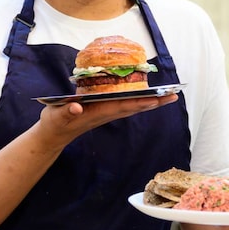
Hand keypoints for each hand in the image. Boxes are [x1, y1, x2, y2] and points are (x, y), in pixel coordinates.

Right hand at [37, 93, 178, 143]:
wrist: (54, 134)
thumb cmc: (54, 123)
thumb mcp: (56, 116)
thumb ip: (66, 111)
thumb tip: (77, 107)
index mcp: (97, 113)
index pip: (122, 106)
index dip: (140, 102)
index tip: (156, 99)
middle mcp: (106, 113)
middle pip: (134, 106)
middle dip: (154, 101)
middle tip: (174, 95)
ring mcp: (107, 113)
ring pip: (133, 106)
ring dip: (151, 101)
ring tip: (169, 95)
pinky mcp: (105, 111)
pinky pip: (127, 104)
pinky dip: (140, 99)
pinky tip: (149, 96)